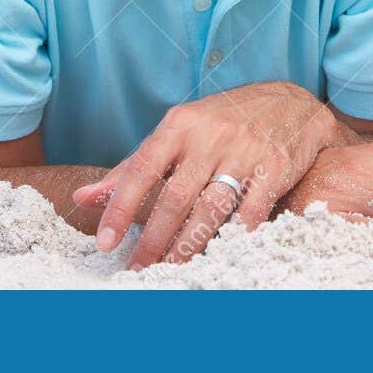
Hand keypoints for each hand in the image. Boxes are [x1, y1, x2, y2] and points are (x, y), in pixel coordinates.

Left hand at [72, 81, 341, 268]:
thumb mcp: (176, 133)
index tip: (105, 242)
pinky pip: (251, 210)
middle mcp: (210, 135)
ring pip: (211, 208)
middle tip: (137, 270)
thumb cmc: (223, 122)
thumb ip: (132, 167)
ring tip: (171, 269)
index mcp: (179, 124)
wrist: (291, 103)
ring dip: (188, 244)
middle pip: (175, 197)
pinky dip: (234, 236)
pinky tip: (219, 254)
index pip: (141, 168)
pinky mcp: (275, 165)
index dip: (120, 207)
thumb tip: (82, 198)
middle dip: (153, 239)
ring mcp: (245, 149)